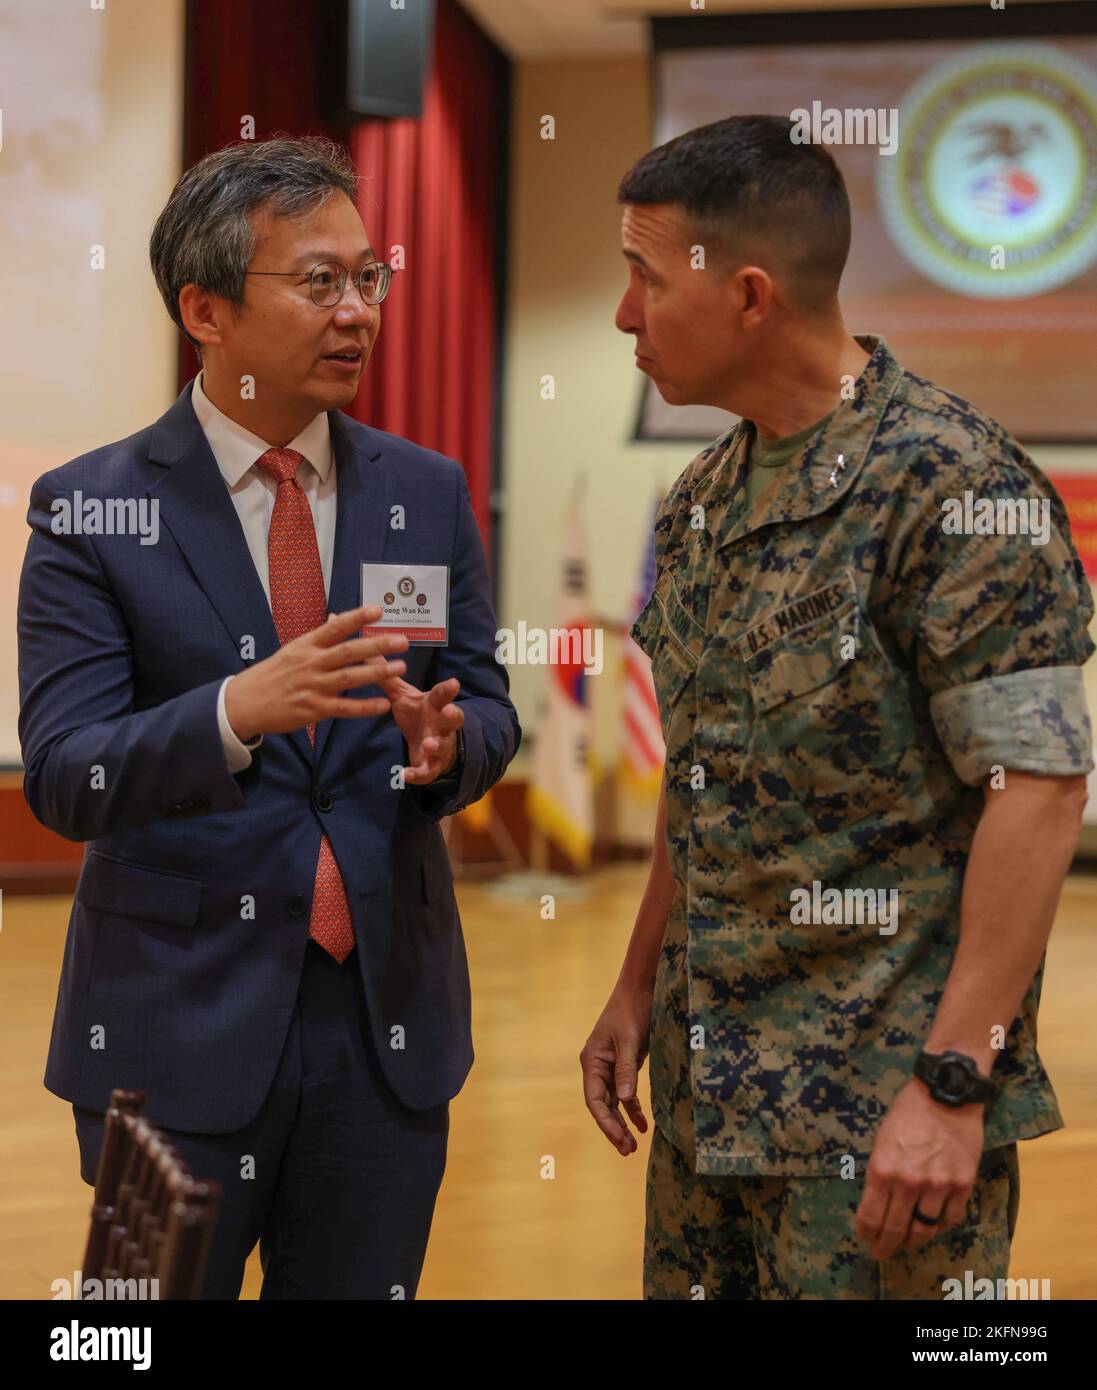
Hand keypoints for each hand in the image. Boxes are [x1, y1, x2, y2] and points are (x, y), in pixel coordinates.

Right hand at [224, 604, 408, 740]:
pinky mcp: (313, 709)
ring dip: (376, 673)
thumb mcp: (294, 650)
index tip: (378, 610)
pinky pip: (344, 709)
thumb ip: (320, 639)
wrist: (246, 702)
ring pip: (349, 678)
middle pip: (348, 652)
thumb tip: (339, 619)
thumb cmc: (274, 674)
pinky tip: (383, 704)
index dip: (357, 618)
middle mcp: (311, 663)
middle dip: (377, 646)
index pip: (335, 628)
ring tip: (400, 667)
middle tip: (402, 640)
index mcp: (307, 645)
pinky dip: (364, 707)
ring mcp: (313, 686)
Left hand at [381, 672, 463, 785]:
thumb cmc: (417, 714)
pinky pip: (427, 772)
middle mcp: (442, 725)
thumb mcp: (403, 695)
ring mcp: (440, 746)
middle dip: (454, 715)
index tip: (454, 683)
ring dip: (437, 745)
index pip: (444, 695)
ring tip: (429, 744)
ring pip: (443, 746)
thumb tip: (370, 650)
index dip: (449, 689)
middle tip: (451, 711)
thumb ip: (389, 677)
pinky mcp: (431, 766)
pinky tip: (404, 775)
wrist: (429, 745)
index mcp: (435, 705)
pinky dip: (418, 774)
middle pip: (454, 719)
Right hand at [580, 982, 653, 1155]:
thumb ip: (626, 1070)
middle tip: (628, 1151)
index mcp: (592, 1061)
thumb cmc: (632, 1010)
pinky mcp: (624, 1064)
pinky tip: (643, 1124)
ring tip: (633, 1146)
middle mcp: (597, 1066)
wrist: (641, 988)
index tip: (620, 1139)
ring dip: (623, 1122)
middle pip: (602, 1105)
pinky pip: (626, 1092)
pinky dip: (634, 1108)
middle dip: (614, 1128)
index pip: (594, 1100)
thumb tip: (624, 1101)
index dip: (606, 1122)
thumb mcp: (629, 1040)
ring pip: (614, 1102)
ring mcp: (611, 1066)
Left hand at [854, 1078, 984, 1259]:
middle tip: (881, 1253)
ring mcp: (938, 1186)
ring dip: (914, 1240)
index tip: (865, 1238)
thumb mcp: (882, 1140)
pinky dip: (940, 1225)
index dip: (866, 1233)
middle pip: (896, 1229)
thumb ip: (881, 1173)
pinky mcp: (962, 1185)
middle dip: (886, 1246)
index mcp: (882, 1169)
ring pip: (925, 1229)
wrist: (945, 1095)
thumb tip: (879, 1202)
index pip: (871, 1216)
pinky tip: (933, 1224)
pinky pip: (950, 1218)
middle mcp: (909, 1182)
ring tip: (908, 1243)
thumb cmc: (908, 1113)